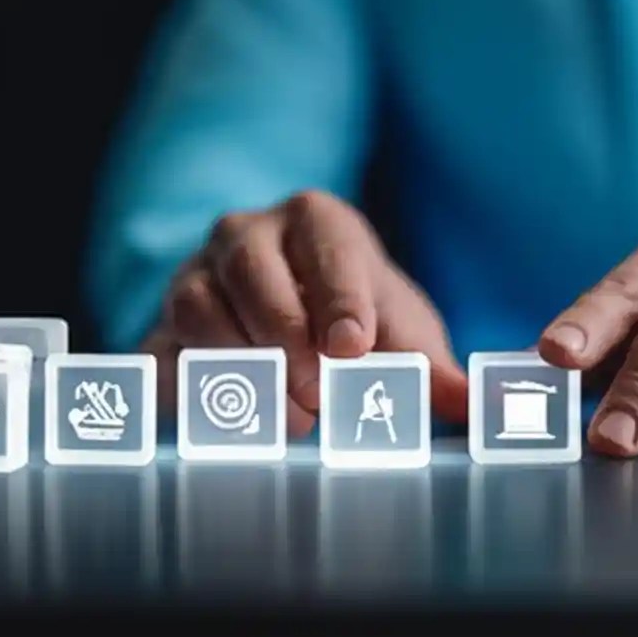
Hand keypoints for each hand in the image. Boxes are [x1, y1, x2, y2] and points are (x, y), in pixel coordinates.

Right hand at [139, 190, 467, 435]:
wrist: (280, 329)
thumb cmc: (349, 324)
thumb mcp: (398, 338)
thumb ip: (432, 369)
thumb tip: (474, 405)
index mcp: (316, 221)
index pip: (327, 247)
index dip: (338, 296)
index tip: (352, 347)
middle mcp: (247, 234)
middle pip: (253, 268)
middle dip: (288, 334)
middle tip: (319, 391)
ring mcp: (196, 273)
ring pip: (200, 303)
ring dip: (242, 360)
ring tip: (289, 412)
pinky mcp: (163, 322)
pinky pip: (163, 343)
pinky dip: (194, 381)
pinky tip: (233, 415)